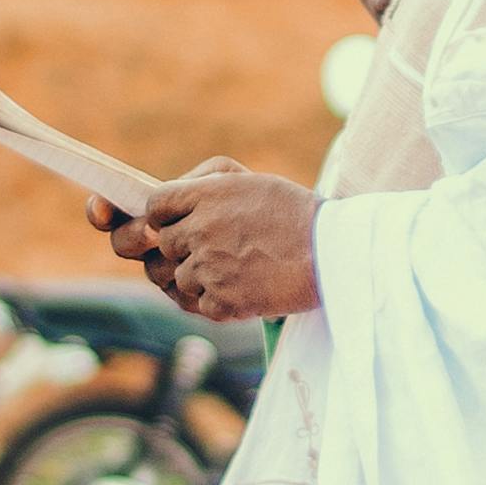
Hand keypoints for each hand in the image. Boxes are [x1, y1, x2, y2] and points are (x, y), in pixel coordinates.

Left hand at [93, 161, 320, 323]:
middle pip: (160, 246)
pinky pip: (195, 305)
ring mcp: (209, 270)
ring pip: (174, 279)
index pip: (154, 207)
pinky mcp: (222, 303)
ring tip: (228, 269)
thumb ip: (202, 182)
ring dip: (195, 276)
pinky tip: (238, 287)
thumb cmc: (292, 213)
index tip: (179, 222)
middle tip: (210, 249)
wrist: (331, 255)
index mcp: (206, 196)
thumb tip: (163, 204)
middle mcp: (201, 231)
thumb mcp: (248, 179)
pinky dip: (213, 300)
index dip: (163, 217)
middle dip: (179, 248)